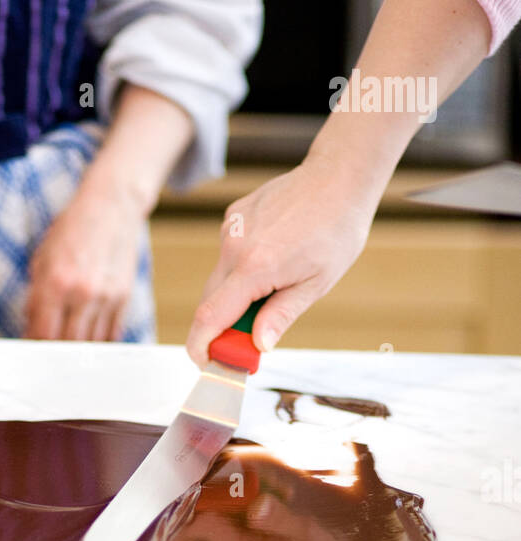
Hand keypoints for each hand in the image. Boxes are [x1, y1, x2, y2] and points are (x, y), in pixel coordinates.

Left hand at [25, 180, 141, 341]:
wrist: (111, 207)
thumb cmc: (72, 230)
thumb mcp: (42, 259)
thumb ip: (36, 297)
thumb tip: (31, 329)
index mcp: (56, 282)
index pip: (43, 334)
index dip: (36, 348)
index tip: (33, 351)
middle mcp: (82, 293)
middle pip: (68, 345)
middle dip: (57, 352)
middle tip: (50, 353)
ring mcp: (106, 297)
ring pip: (91, 344)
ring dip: (78, 350)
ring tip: (69, 346)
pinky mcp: (123, 298)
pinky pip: (111, 335)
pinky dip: (98, 342)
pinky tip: (89, 338)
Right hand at [186, 154, 379, 365]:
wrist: (338, 177)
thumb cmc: (335, 230)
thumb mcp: (316, 284)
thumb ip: (281, 316)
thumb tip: (258, 346)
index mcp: (255, 267)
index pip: (209, 317)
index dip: (201, 347)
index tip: (206, 364)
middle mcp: (234, 245)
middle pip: (210, 302)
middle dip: (223, 329)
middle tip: (250, 342)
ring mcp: (231, 228)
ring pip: (219, 280)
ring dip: (236, 298)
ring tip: (276, 288)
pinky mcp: (233, 217)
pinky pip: (228, 256)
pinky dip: (242, 271)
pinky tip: (274, 258)